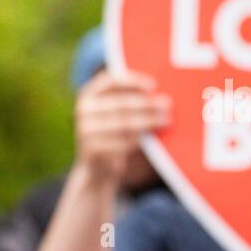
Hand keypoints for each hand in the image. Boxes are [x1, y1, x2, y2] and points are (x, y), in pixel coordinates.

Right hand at [73, 70, 170, 185]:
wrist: (95, 168)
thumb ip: (127, 100)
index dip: (133, 81)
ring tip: (166, 120)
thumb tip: (157, 94)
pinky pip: (122, 142)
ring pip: (125, 123)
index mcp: (87, 95)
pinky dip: (140, 138)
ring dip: (149, 121)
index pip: (110, 81)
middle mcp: (82, 111)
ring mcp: (85, 131)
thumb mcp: (113, 114)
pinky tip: (151, 136)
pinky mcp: (92, 149)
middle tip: (167, 105)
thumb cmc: (111, 134)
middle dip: (147, 104)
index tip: (153, 86)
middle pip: (121, 103)